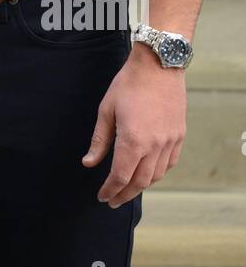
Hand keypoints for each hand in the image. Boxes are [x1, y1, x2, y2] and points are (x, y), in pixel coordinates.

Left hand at [82, 42, 186, 206]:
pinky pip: (170, 163)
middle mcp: (155, 145)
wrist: (158, 65)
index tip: (102, 197)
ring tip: (128, 189)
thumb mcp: (106, 110)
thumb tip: (88, 163)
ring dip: (141, 186)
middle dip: (124, 194)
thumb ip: (100, 140)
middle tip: (113, 201)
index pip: (121, 177)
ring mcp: (170, 141)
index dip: (110, 190)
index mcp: (133, 141)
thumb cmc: (128, 84)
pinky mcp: (179, 135)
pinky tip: (149, 173)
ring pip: (156, 175)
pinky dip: (158, 173)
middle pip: (140, 182)